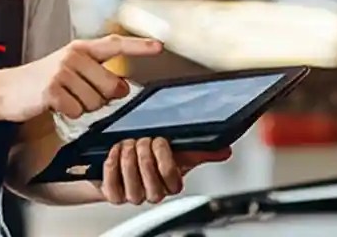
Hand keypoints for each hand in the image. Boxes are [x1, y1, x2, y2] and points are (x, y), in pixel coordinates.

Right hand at [0, 35, 163, 121]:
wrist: (7, 89)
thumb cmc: (43, 82)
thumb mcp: (71, 72)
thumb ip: (98, 76)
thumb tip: (123, 88)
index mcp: (81, 48)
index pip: (115, 44)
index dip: (138, 47)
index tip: (160, 46)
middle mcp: (73, 56)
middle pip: (111, 85)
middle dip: (102, 98)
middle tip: (79, 94)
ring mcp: (62, 71)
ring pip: (95, 102)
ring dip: (82, 107)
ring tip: (64, 98)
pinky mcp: (52, 89)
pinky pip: (77, 111)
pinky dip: (69, 113)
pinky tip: (54, 105)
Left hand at [99, 138, 231, 204]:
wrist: (123, 166)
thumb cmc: (152, 158)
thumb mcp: (177, 152)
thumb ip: (200, 151)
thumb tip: (225, 150)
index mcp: (171, 185)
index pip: (170, 173)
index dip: (162, 153)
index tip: (159, 140)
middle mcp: (153, 194)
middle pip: (148, 170)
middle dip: (143, 149)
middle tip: (141, 140)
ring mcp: (133, 196)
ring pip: (129, 174)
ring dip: (126, 152)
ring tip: (128, 143)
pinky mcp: (114, 195)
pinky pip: (112, 180)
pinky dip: (112, 161)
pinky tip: (115, 152)